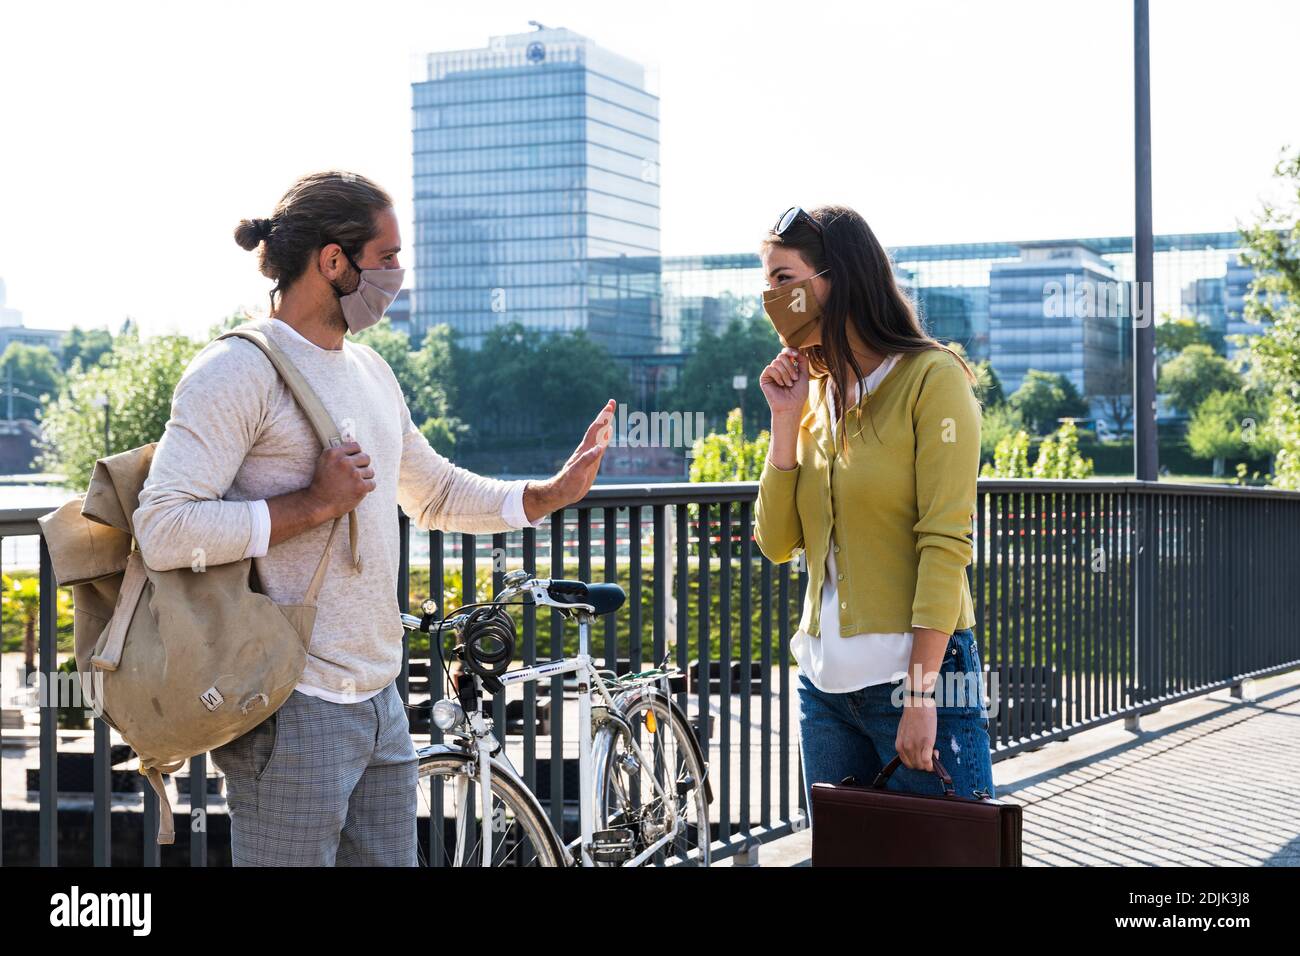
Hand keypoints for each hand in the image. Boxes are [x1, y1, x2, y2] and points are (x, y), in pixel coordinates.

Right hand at [306, 441, 374, 519]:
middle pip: (366, 457)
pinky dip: (366, 488)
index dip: (356, 454)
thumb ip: (338, 451)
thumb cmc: (322, 483)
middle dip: (362, 466)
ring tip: (353, 484)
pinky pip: (372, 483)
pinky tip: (357, 490)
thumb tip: (352, 439)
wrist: (318, 503)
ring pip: (370, 471)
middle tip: (354, 474)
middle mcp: (344, 461)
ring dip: (364, 478)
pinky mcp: (360, 487)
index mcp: (334, 453)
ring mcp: (353, 474)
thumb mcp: (324, 461)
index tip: (353, 461)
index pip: (356, 446)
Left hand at [523, 400, 614, 521]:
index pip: (596, 429)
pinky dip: (605, 438)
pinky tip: (607, 435)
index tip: (610, 404)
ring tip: (610, 415)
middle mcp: (587, 449)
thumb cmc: (567, 484)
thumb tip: (599, 447)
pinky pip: (600, 446)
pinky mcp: (591, 462)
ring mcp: (589, 454)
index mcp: (585, 449)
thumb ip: (587, 460)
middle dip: (605, 415)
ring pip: (599, 436)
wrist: (561, 493)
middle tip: (612, 402)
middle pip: (597, 428)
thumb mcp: (577, 473)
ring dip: (605, 424)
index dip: (603, 416)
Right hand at [758, 347, 809, 418]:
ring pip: (776, 362)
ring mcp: (771, 372)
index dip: (790, 351)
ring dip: (785, 374)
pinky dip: (778, 376)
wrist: (791, 406)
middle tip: (794, 379)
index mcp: (787, 366)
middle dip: (790, 367)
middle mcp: (778, 368)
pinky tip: (780, 384)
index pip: (786, 352)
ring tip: (788, 384)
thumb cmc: (798, 393)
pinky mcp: (764, 377)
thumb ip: (803, 361)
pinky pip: (770, 368)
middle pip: (782, 355)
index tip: (795, 355)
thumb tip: (795, 351)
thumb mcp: (805, 375)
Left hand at [895, 698, 938, 771]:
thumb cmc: (913, 715)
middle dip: (925, 763)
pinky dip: (933, 762)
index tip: (922, 756)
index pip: (907, 763)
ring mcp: (915, 746)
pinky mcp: (926, 743)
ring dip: (930, 763)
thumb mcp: (904, 732)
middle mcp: (905, 748)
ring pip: (922, 766)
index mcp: (899, 745)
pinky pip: (928, 762)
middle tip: (930, 753)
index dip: (917, 762)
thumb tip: (915, 750)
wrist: (917, 703)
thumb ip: (908, 742)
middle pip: (916, 766)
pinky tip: (936, 752)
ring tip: (934, 751)